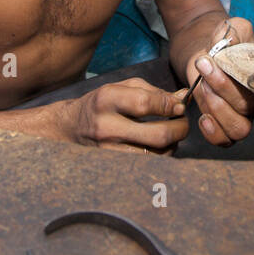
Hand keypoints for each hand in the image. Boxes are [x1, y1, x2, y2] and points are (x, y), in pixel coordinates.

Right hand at [54, 78, 187, 154]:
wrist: (70, 128)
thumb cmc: (101, 104)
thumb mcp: (121, 88)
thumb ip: (153, 92)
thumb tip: (182, 98)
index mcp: (107, 100)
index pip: (147, 103)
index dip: (171, 105)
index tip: (180, 105)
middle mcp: (106, 127)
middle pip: (158, 134)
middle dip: (180, 128)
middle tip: (183, 122)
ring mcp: (108, 151)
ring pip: (157, 154)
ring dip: (173, 144)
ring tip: (172, 133)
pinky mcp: (112, 166)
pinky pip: (148, 165)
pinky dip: (162, 155)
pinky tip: (160, 145)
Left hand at [184, 16, 253, 145]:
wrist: (208, 53)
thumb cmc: (226, 42)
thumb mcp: (234, 28)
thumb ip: (235, 31)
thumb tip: (231, 40)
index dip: (244, 80)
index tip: (216, 60)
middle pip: (247, 108)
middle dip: (221, 87)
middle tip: (204, 65)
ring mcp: (245, 117)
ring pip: (238, 129)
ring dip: (216, 108)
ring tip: (203, 87)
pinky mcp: (226, 126)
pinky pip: (224, 140)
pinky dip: (212, 133)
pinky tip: (202, 117)